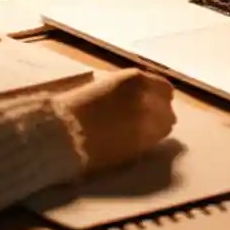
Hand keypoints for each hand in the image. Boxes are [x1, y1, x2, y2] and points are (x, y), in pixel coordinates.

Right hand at [61, 70, 176, 173]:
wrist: (62, 131)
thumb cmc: (75, 104)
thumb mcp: (104, 84)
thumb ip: (127, 87)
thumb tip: (139, 93)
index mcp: (136, 81)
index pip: (164, 89)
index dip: (159, 95)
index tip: (155, 100)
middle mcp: (147, 102)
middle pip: (167, 110)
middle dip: (160, 113)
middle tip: (150, 118)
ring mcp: (146, 126)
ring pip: (164, 128)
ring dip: (156, 128)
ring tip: (141, 130)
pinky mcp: (139, 148)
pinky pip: (152, 143)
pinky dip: (148, 141)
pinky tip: (133, 141)